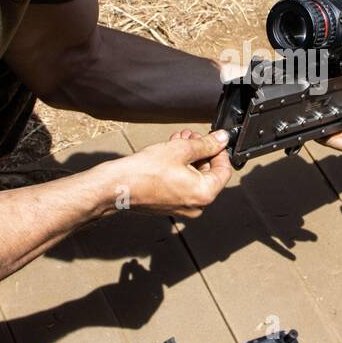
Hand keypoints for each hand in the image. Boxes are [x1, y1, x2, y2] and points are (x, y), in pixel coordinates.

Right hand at [107, 129, 231, 217]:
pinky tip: (171, 151)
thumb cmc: (144, 171)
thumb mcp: (181, 149)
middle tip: (191, 135)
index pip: (224, 170)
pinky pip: (182, 183)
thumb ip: (206, 144)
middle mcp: (196, 205)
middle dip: (201, 151)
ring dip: (189, 156)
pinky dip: (180, 167)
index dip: (220, 151)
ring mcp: (183, 206)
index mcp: (204, 194)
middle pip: (209, 173)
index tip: (213, 139)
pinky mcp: (170, 204)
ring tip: (179, 140)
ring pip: (194, 177)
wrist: (117, 186)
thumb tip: (222, 138)